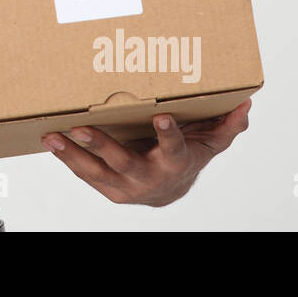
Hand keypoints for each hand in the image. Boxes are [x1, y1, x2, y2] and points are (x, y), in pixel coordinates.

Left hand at [40, 98, 251, 206]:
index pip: (174, 147)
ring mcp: (125, 185)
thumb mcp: (210, 143)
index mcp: (175, 162)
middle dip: (102, 145)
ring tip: (53, 136)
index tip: (161, 116)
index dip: (168, 134)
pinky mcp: (107, 188)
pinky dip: (68, 158)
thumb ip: (228, 125)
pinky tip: (51, 141)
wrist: (170, 192)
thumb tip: (246, 104)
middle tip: (82, 127)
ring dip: (73, 154)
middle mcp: (148, 177)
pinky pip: (84, 174)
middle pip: (123, 162)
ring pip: (96, 171)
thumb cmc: (187, 158)